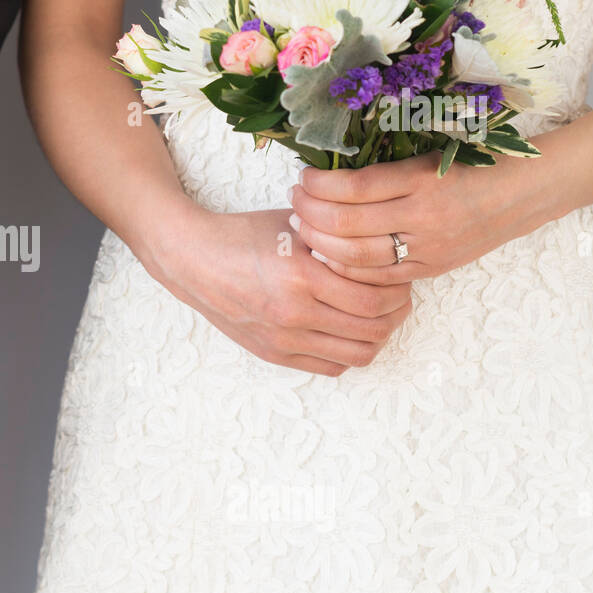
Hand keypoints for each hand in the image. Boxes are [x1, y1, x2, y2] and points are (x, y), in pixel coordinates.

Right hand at [140, 203, 413, 376]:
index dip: (397, 291)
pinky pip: (330, 367)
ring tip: (375, 317)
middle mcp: (293, 314)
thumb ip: (337, 239)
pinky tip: (346, 330)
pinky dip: (348, 352)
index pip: (373, 299)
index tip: (400, 276)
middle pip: (372, 331)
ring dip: (376, 337)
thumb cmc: (242, 235)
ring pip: (356, 355)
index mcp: (301, 277)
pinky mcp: (274, 354)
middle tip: (397, 297)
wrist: (192, 260)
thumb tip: (381, 247)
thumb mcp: (293, 225)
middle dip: (395, 314)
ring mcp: (283, 340)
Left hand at [287, 150, 554, 285]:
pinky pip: (375, 278)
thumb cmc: (473, 164)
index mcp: (421, 179)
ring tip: (302, 226)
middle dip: (309, 214)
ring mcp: (426, 249)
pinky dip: (343, 268)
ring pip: (355, 257)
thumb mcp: (428, 155)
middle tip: (293, 201)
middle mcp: (423, 217)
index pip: (353, 187)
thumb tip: (324, 178)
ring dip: (319, 242)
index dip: (318, 185)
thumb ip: (381, 171)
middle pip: (346, 225)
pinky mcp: (429, 270)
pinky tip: (326, 255)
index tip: (302, 177)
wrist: (525, 193)